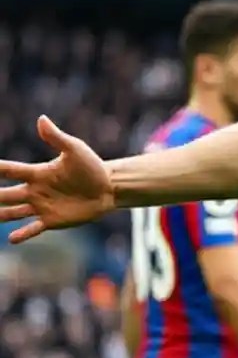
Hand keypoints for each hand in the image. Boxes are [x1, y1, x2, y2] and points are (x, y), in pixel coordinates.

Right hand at [0, 117, 114, 243]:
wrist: (108, 188)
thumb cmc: (91, 166)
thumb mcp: (75, 149)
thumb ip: (56, 137)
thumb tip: (41, 119)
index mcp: (37, 173)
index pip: (9, 170)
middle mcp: (34, 190)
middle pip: (4, 194)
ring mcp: (41, 206)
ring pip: (12, 212)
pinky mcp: (52, 220)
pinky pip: (32, 228)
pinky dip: (21, 234)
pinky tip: (10, 238)